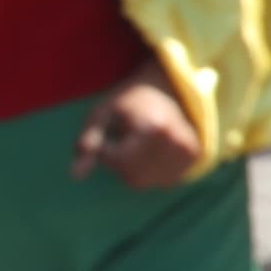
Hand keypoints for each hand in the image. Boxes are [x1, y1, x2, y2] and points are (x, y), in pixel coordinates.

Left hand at [74, 70, 201, 189]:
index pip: (117, 161)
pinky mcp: (195, 158)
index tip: (111, 132)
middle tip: (124, 140)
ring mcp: (188, 151)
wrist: (167, 88)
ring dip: (134, 169)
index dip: (106, 150)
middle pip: (132, 176)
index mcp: (153, 127)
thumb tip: (76, 176)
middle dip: (120, 163)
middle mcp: (176, 141)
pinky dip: (150, 172)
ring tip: (138, 144)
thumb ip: (88, 143)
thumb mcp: (101, 115)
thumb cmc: (128, 101)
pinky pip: (162, 181)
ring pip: (146, 181)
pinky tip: (152, 152)